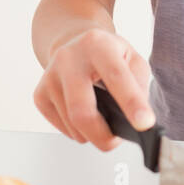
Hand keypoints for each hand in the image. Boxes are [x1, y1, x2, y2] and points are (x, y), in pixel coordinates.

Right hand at [33, 28, 153, 150]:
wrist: (73, 43)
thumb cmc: (107, 54)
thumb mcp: (132, 59)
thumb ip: (140, 85)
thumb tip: (139, 118)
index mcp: (97, 45)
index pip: (116, 76)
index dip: (132, 102)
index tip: (144, 123)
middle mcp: (69, 58)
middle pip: (82, 111)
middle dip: (102, 135)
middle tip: (114, 141)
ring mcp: (50, 77)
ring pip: (72, 125)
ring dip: (91, 133)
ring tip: (101, 117)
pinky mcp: (39, 95)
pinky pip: (61, 128)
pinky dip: (77, 130)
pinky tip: (83, 113)